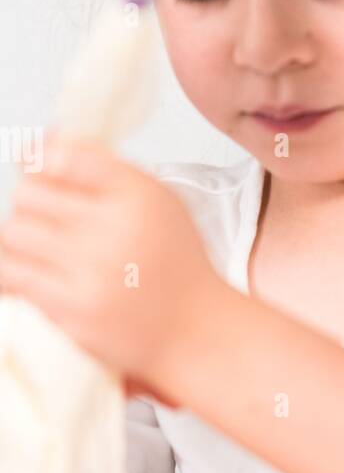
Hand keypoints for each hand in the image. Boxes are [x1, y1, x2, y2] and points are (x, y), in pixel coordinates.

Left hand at [0, 134, 223, 399]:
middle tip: (44, 217)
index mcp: (138, 195)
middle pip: (29, 194)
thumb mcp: (158, 202)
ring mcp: (91, 272)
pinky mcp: (71, 311)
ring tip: (39, 248)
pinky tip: (34, 273)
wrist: (196, 332)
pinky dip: (15, 271)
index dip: (40, 156)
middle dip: (29, 202)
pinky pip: (13, 276)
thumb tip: (43, 140)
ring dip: (18, 238)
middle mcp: (115, 229)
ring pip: (13, 233)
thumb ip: (106, 169)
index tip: (35, 163)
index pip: (66, 156)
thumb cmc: (176, 266)